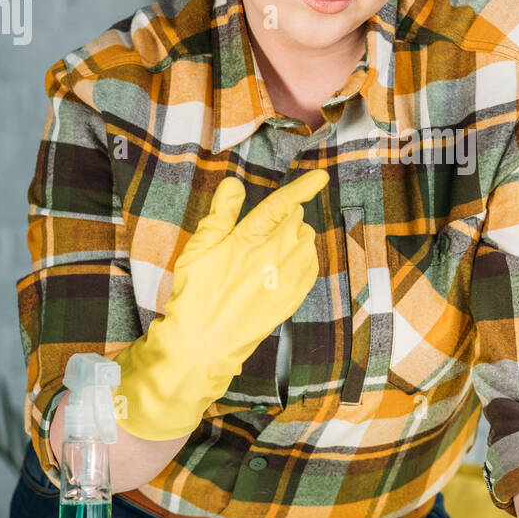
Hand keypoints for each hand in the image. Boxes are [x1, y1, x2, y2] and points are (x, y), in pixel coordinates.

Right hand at [162, 171, 327, 372]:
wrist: (207, 342)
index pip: (281, 205)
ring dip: (292, 238)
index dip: (303, 187)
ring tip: (264, 255)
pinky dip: (299, 258)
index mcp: (250, 239)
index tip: (320, 176)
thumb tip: (234, 183)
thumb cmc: (198, 293)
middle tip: (254, 235)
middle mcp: (277, 255)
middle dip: (280, 218)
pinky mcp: (298, 293)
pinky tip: (277, 269)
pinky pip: (310, 261)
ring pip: (305, 239)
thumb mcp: (199, 249)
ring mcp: (290, 276)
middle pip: (295, 218)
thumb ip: (221, 213)